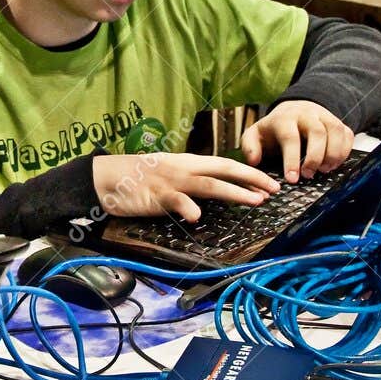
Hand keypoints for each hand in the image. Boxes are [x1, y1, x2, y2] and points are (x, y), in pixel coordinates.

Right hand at [92, 152, 279, 223]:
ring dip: (234, 192)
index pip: (225, 164)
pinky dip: (188, 209)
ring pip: (209, 184)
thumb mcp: (168, 174)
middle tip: (273, 189)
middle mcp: (184, 167)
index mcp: (188, 162)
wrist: (106, 177)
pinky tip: (197, 217)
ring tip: (255, 201)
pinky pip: (176, 202)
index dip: (248, 172)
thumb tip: (214, 193)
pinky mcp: (157, 195)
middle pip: (224, 169)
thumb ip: (190, 182)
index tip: (269, 183)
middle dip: (252, 178)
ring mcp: (172, 181)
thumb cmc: (138, 179)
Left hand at [240, 100, 353, 182]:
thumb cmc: (274, 128)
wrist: (294, 110)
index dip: (292, 159)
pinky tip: (335, 164)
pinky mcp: (338, 122)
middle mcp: (306, 114)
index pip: (290, 137)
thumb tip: (253, 161)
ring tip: (324, 171)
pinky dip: (344, 151)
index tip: (292, 179)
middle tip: (309, 175)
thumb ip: (249, 146)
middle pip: (317, 133)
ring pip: (335, 131)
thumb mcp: (255, 134)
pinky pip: (347, 134)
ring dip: (333, 154)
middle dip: (315, 157)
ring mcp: (324, 116)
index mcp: (284, 118)